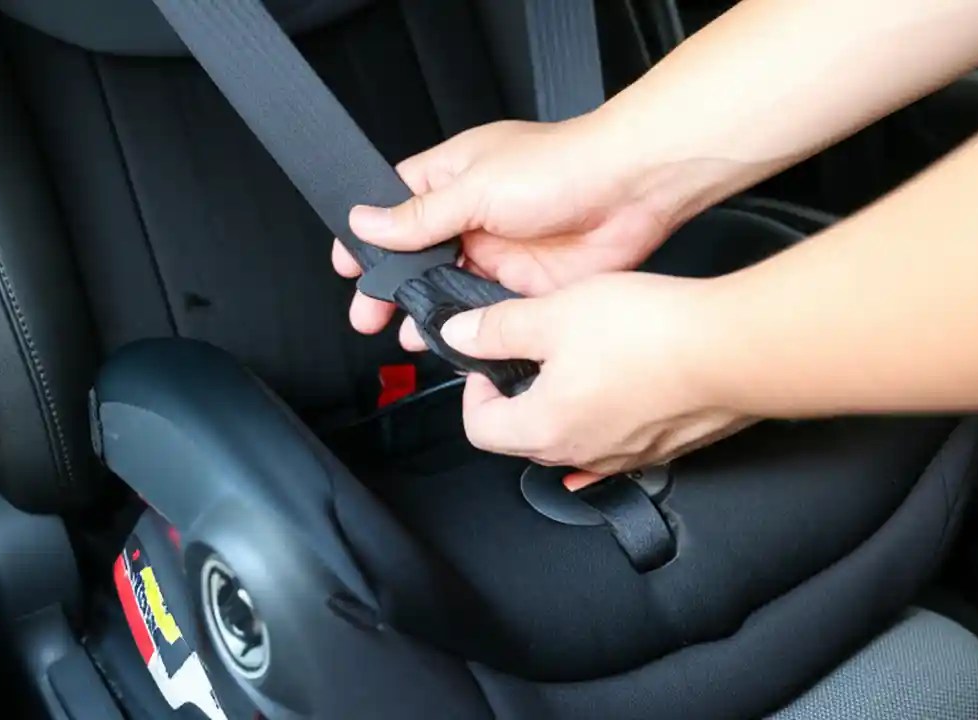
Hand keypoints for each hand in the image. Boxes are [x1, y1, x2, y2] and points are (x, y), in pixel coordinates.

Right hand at [333, 117, 720, 345]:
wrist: (631, 189)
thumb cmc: (562, 165)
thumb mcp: (475, 187)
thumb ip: (419, 215)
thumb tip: (366, 222)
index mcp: (451, 178)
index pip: (394, 208)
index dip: (368, 237)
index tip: (347, 267)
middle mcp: (471, 216)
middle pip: (416, 257)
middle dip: (390, 288)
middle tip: (369, 317)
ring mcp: (498, 252)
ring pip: (449, 290)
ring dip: (427, 313)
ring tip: (408, 335)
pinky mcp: (525, 284)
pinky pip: (487, 313)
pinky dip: (469, 330)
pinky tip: (453, 343)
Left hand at [437, 272, 756, 484]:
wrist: (733, 349)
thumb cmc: (651, 333)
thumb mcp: (553, 313)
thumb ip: (498, 328)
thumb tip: (461, 335)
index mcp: (543, 428)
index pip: (479, 427)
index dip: (474, 389)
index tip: (489, 360)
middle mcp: (581, 455)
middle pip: (524, 437)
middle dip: (517, 397)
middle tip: (530, 355)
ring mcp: (626, 457)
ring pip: (575, 438)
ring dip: (566, 405)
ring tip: (582, 357)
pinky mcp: (666, 448)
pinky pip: (621, 440)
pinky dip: (610, 418)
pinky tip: (620, 394)